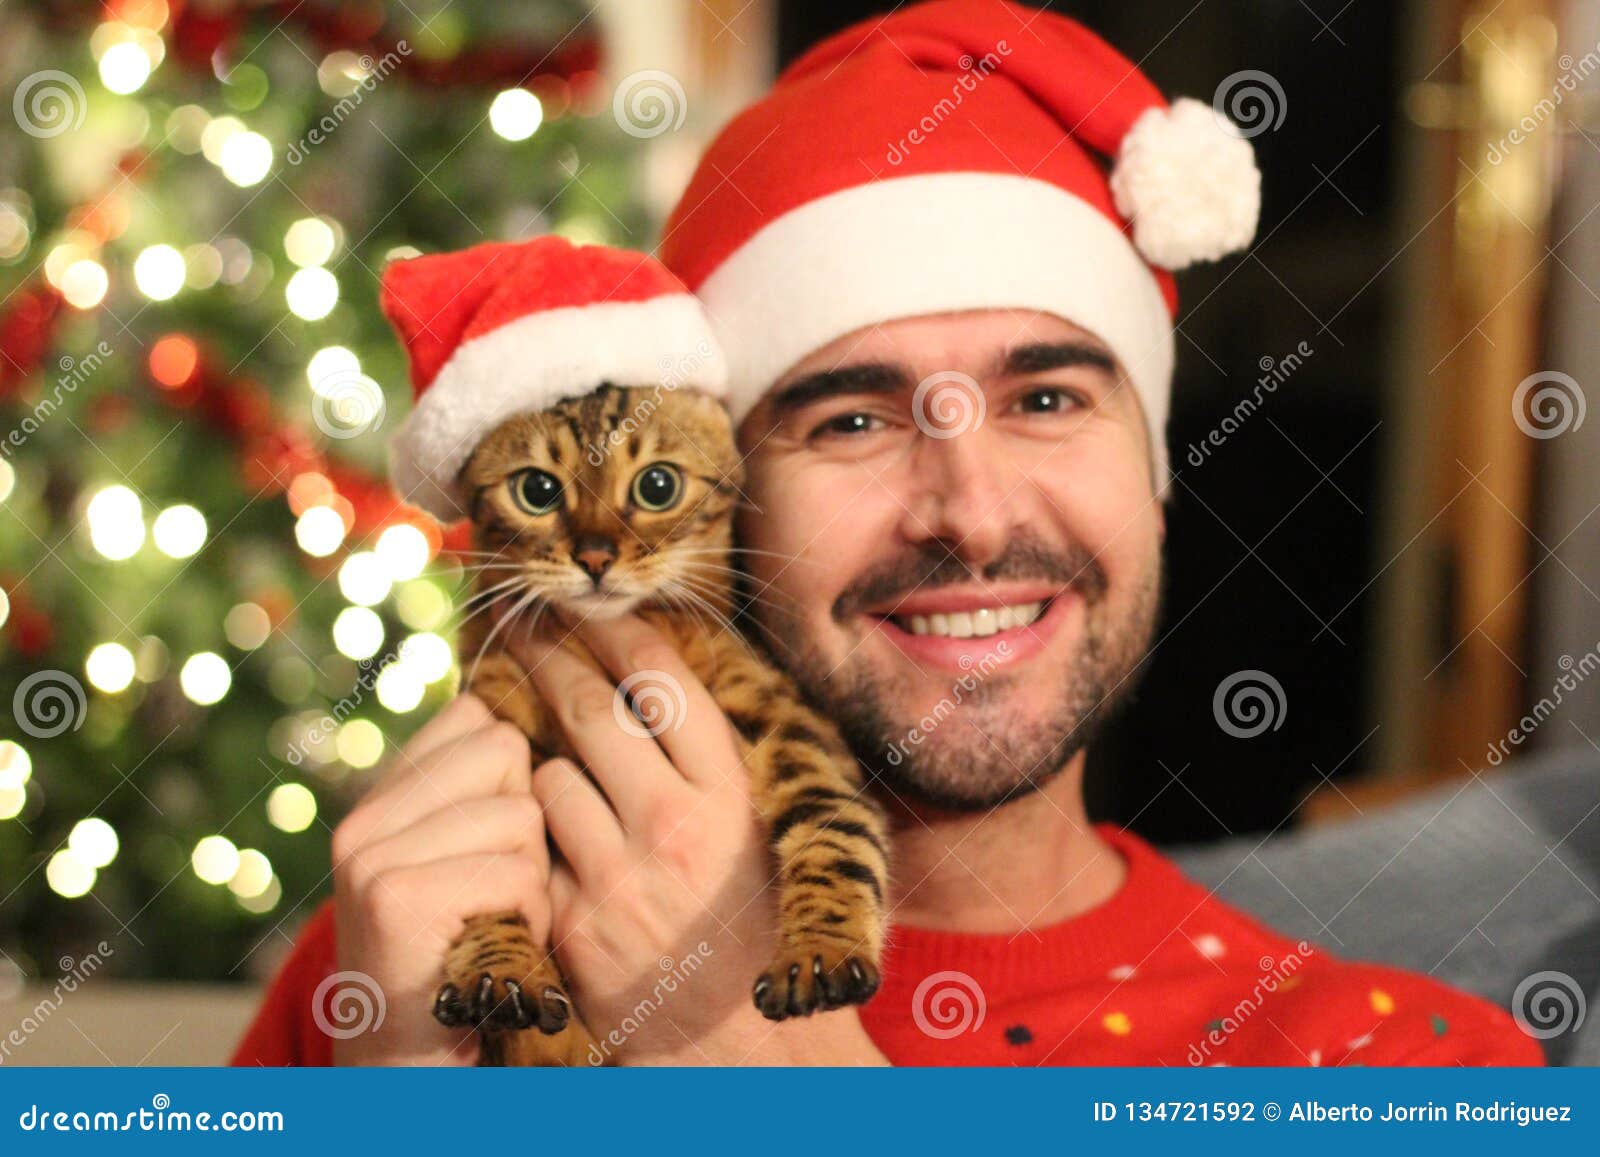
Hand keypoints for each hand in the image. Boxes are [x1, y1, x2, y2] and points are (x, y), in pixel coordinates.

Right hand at [329, 695, 548, 1065]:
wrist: (411, 1071)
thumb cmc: (466, 961)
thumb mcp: (467, 862)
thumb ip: (482, 792)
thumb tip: (545, 707)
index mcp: (379, 798)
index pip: (476, 715)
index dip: (514, 775)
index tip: (495, 843)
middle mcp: (362, 819)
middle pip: (505, 749)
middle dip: (526, 821)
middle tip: (494, 892)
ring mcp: (370, 856)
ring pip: (520, 811)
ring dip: (533, 877)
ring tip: (494, 925)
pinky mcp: (394, 897)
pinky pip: (518, 870)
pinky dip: (530, 916)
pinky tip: (495, 951)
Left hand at [509, 617, 887, 1065]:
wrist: (742, 1047)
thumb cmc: (760, 923)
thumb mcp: (772, 830)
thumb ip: (728, 757)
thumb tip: (672, 673)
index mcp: (735, 796)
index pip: (666, 682)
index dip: (621, 633)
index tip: (597, 612)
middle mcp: (677, 827)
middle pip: (591, 710)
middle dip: (552, 658)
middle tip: (530, 629)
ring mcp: (619, 877)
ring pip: (549, 773)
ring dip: (546, 760)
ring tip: (552, 757)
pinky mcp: (572, 922)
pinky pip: (532, 842)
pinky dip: (535, 827)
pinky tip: (544, 826)